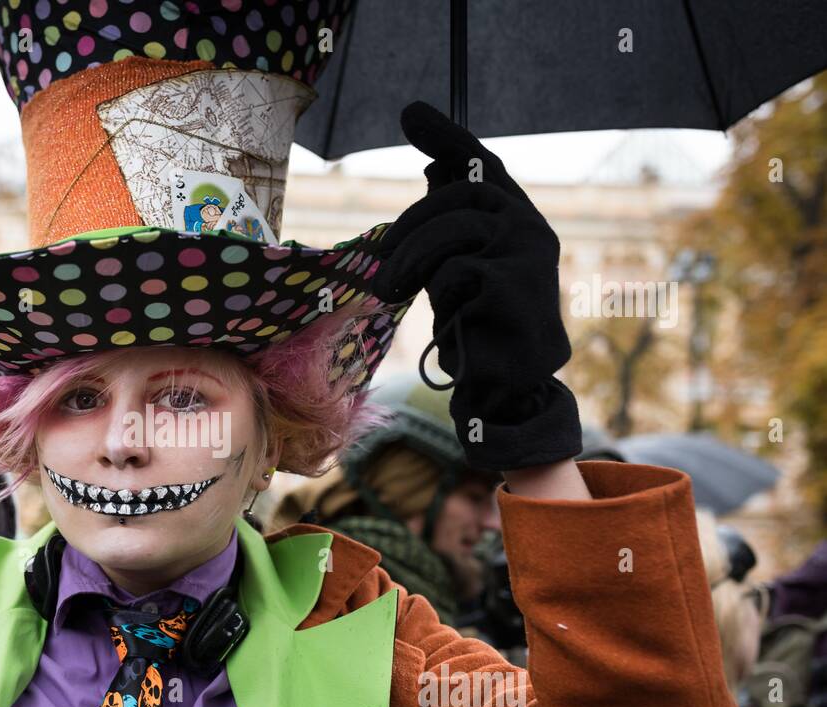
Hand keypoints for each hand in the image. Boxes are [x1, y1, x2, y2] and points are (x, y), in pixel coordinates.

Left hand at [372, 101, 581, 471]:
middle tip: (380, 257)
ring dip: (413, 258)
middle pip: (462, 193)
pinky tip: (448, 318)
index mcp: (517, 220)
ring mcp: (529, 255)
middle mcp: (532, 228)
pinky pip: (457, 271)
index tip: (411, 113)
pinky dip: (439, 294)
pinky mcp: (516, 285)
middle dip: (412, 221)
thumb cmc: (478, 328)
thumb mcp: (459, 268)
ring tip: (391, 289)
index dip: (448, 136)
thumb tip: (433, 167)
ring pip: (454, 228)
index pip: (482, 164)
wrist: (505, 387)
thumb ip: (450, 224)